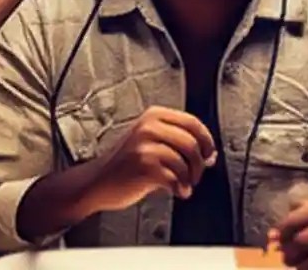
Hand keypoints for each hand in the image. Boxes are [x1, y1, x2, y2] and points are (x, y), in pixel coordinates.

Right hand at [85, 106, 217, 213]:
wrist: (97, 182)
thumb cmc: (125, 163)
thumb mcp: (149, 140)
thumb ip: (177, 141)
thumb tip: (209, 154)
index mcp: (153, 115)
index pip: (193, 122)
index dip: (206, 141)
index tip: (209, 155)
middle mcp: (148, 127)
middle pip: (192, 143)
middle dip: (199, 164)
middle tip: (195, 175)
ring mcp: (144, 146)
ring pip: (185, 162)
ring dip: (190, 179)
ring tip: (183, 185)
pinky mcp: (143, 166)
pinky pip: (175, 178)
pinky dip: (180, 188)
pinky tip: (178, 191)